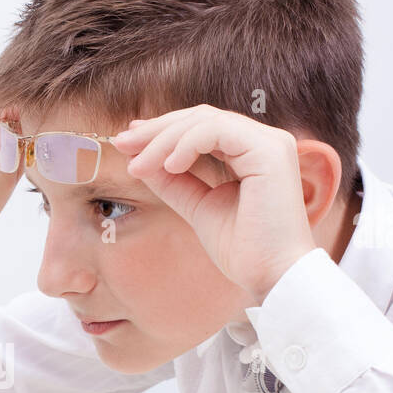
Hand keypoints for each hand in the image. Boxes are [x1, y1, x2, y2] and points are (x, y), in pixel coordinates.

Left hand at [111, 105, 317, 304]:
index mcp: (250, 152)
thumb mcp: (198, 207)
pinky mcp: (269, 151)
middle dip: (156, 130)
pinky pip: (217, 131)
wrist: (271, 276)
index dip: (163, 130)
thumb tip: (140, 160)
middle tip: (122, 144)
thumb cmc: (243, 249)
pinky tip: (169, 166)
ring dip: (164, 139)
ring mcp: (269, 143)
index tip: (129, 142)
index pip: (201, 126)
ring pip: (205, 121)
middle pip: (200, 117)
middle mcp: (263, 141)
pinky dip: (187, 144)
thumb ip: (174, 182)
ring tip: (138, 165)